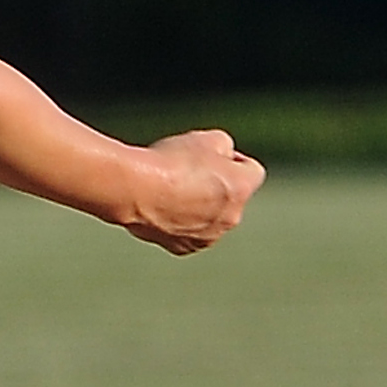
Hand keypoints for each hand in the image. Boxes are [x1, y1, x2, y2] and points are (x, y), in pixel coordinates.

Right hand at [127, 129, 265, 255]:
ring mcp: (209, 236)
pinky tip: (160, 207)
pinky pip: (188, 233)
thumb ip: (224, 146)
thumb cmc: (170, 161)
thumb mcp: (205, 138)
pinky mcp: (184, 248)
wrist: (135, 191)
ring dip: (197, 205)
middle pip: (231, 197)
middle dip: (214, 185)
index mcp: (241, 188)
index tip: (209, 155)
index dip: (232, 159)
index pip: (251, 170)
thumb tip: (224, 156)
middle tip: (184, 171)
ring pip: (210, 217)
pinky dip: (178, 222)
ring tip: (168, 189)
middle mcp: (232, 217)